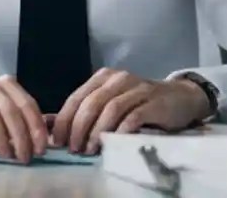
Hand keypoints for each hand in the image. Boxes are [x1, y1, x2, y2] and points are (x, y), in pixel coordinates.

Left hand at [50, 68, 211, 154]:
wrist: (179, 98)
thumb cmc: (139, 104)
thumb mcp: (109, 103)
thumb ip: (83, 111)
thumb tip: (46, 125)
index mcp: (104, 77)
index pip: (77, 98)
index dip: (63, 121)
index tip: (57, 142)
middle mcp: (120, 79)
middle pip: (91, 103)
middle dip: (78, 129)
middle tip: (74, 149)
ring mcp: (138, 88)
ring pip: (111, 109)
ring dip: (97, 132)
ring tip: (90, 150)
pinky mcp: (154, 102)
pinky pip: (133, 117)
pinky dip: (119, 131)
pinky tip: (113, 143)